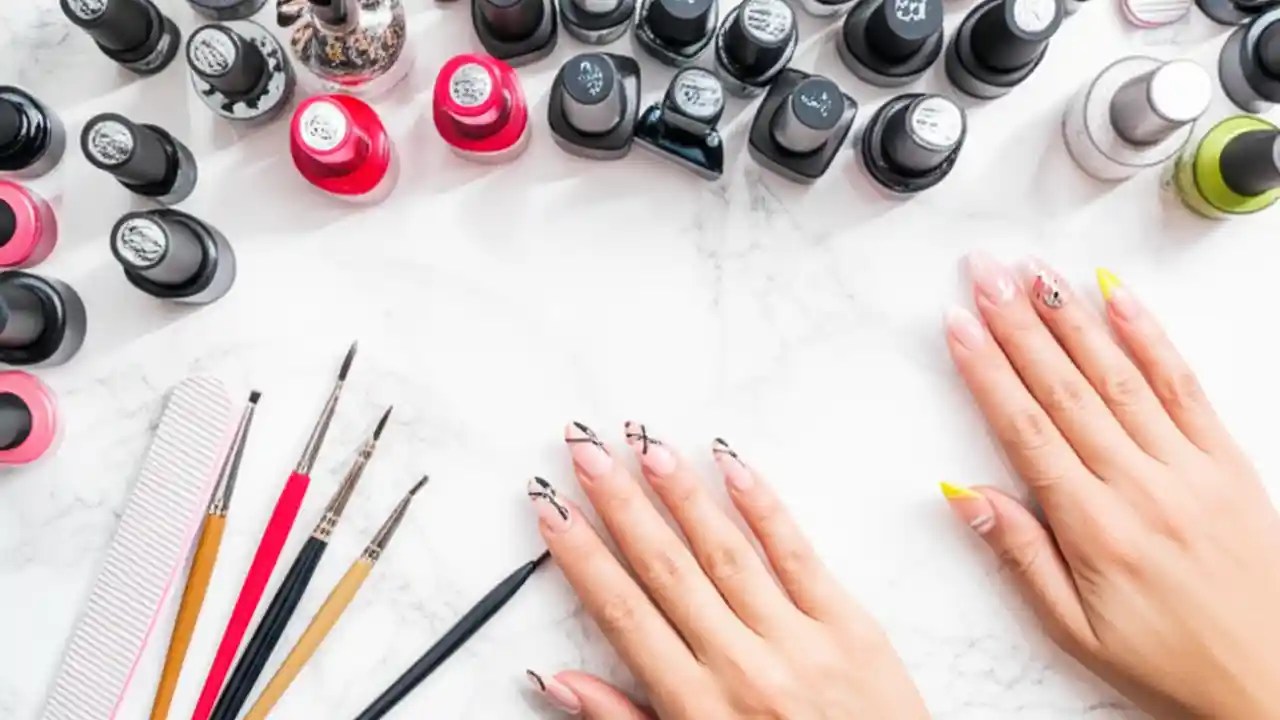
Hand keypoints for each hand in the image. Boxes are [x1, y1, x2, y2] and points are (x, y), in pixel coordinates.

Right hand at [526, 423, 929, 718]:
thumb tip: (555, 680)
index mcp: (696, 707)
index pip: (621, 611)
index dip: (579, 554)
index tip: (551, 507)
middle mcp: (741, 666)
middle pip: (664, 567)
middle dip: (619, 503)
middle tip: (586, 450)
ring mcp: (798, 641)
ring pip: (723, 551)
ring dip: (679, 492)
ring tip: (644, 444)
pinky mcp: (850, 627)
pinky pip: (798, 555)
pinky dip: (763, 506)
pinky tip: (732, 465)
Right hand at [943, 253, 1279, 718]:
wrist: (1273, 681)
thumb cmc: (1169, 660)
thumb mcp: (1074, 629)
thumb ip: (1019, 554)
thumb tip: (964, 494)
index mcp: (1095, 528)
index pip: (1025, 429)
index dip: (986, 370)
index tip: (957, 323)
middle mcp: (1140, 485)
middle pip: (1065, 388)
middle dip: (1018, 323)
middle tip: (986, 272)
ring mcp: (1189, 466)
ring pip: (1119, 375)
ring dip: (1072, 317)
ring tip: (1036, 271)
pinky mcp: (1228, 460)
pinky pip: (1186, 385)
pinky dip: (1151, 336)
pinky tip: (1120, 298)